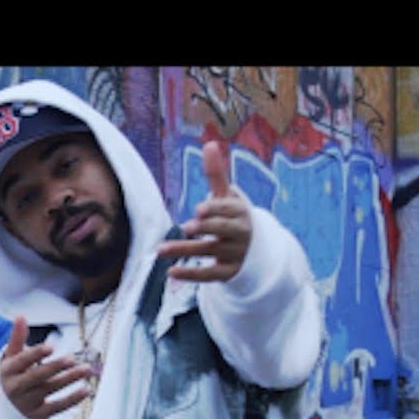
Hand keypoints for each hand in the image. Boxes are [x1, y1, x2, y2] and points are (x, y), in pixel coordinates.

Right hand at [0, 315, 93, 418]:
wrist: (4, 407)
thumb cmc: (12, 375)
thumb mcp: (11, 357)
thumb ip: (17, 338)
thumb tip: (20, 316)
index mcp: (8, 371)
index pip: (22, 361)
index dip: (36, 354)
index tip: (51, 347)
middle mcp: (16, 388)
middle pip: (37, 376)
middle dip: (55, 367)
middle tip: (72, 359)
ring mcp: (27, 403)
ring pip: (50, 389)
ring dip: (69, 379)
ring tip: (86, 369)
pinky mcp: (39, 414)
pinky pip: (57, 407)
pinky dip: (73, 399)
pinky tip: (86, 389)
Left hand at [156, 140, 252, 281]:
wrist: (256, 250)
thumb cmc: (234, 217)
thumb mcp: (228, 197)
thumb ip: (217, 174)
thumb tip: (209, 143)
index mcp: (240, 212)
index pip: (228, 210)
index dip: (215, 210)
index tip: (199, 209)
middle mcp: (239, 234)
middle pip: (223, 231)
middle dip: (207, 228)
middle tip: (187, 227)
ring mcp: (234, 254)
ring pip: (209, 252)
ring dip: (186, 251)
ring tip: (161, 249)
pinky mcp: (228, 272)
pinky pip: (209, 275)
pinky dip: (191, 275)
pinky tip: (170, 273)